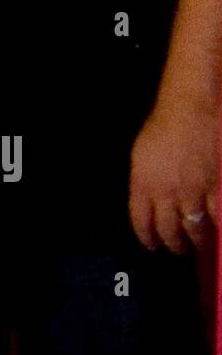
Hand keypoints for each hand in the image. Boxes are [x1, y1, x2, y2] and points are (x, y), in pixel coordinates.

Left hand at [129, 102, 218, 253]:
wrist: (193, 106)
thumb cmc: (166, 125)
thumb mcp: (142, 155)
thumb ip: (145, 183)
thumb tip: (149, 205)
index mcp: (142, 184)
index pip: (141, 222)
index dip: (147, 238)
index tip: (152, 245)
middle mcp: (165, 193)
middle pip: (168, 231)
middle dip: (173, 244)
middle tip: (178, 248)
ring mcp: (193, 192)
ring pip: (193, 229)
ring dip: (195, 241)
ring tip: (197, 245)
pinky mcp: (216, 188)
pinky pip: (217, 219)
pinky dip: (217, 230)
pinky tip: (217, 233)